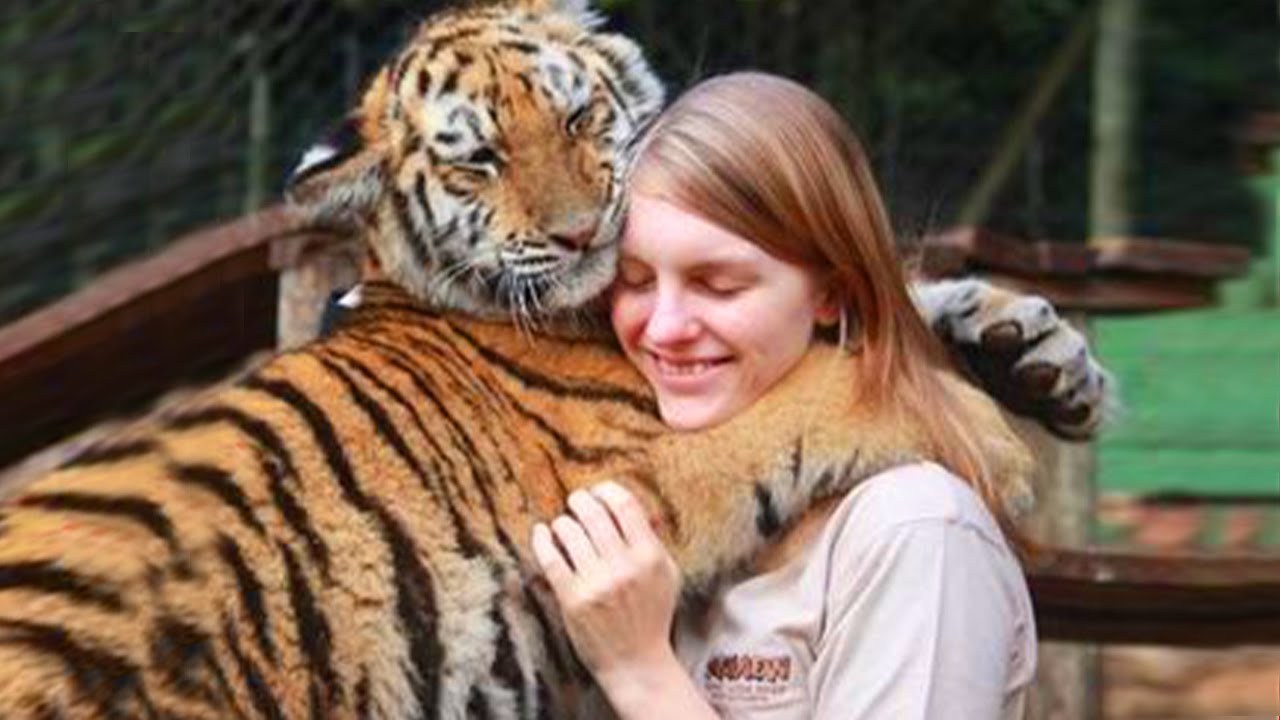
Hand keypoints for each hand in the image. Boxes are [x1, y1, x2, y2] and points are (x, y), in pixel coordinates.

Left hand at [530, 482, 680, 688]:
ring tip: (563, 525)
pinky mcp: (572, 599)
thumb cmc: (652, 616)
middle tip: (575, 501)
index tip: (598, 492)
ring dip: (563, 522)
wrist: (636, 663)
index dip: (607, 490)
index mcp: (650, 556)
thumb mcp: (666, 575)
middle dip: (580, 500)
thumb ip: (653, 539)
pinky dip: (542, 540)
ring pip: (569, 532)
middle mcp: (624, 567)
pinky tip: (542, 533)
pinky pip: (550, 558)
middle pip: (594, 513)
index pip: (624, 505)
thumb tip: (630, 506)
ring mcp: (597, 583)